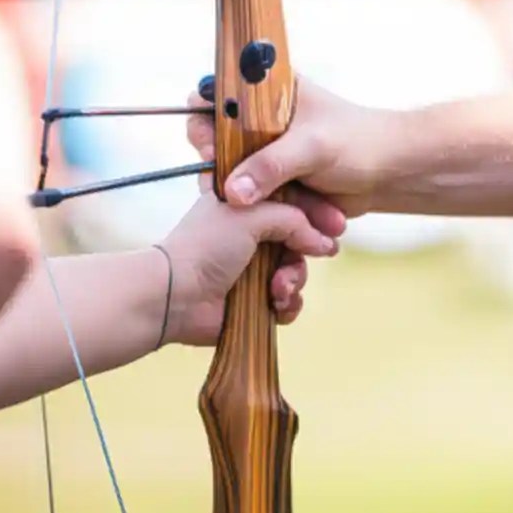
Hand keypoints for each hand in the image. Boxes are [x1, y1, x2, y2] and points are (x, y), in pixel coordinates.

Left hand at [162, 194, 338, 345]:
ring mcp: (252, 271)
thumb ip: (292, 219)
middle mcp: (249, 237)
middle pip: (297, 242)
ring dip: (293, 281)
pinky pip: (286, 303)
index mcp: (245, 208)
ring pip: (294, 274)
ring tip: (278, 288)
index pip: (290, 207)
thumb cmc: (207, 244)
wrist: (177, 294)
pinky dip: (287, 304)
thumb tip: (322, 241)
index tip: (335, 226)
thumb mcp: (252, 215)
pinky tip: (277, 304)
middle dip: (304, 254)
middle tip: (312, 258)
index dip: (313, 217)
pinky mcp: (254, 303)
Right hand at [186, 77, 391, 222]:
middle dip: (219, 167)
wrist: (391, 174)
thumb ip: (272, 165)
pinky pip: (255, 198)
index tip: (207, 146)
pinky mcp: (275, 182)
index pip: (215, 96)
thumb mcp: (313, 148)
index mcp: (268, 92)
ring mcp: (267, 154)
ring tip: (260, 204)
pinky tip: (280, 216)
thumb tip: (233, 191)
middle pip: (215, 141)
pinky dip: (264, 210)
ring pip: (232, 175)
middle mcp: (261, 121)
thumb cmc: (360, 144)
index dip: (203, 120)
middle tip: (222, 185)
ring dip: (245, 194)